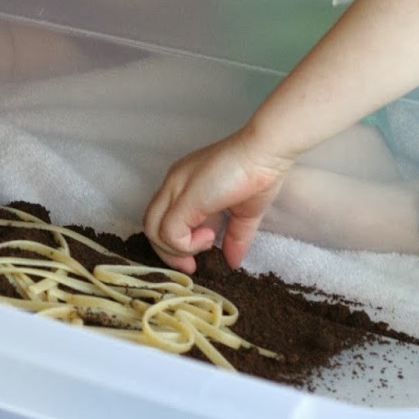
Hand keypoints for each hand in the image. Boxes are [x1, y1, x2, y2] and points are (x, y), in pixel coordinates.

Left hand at [143, 127, 294, 271]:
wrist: (267, 153)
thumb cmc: (259, 173)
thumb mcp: (244, 214)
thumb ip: (234, 237)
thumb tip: (234, 261)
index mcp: (183, 184)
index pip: (160, 219)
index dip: (173, 244)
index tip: (192, 260)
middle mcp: (172, 184)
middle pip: (151, 226)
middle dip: (169, 254)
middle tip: (191, 266)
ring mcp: (175, 189)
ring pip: (153, 231)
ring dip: (179, 249)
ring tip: (207, 242)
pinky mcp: (183, 198)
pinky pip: (169, 233)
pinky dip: (187, 244)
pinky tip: (209, 235)